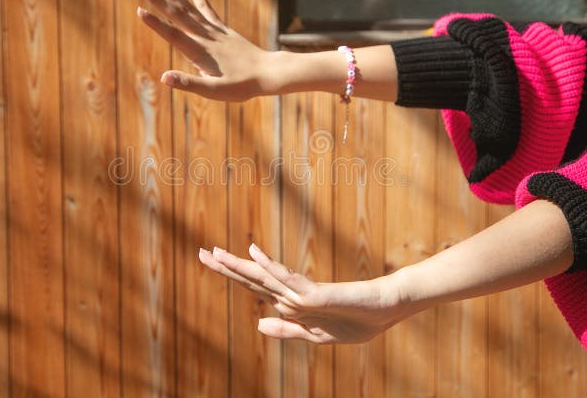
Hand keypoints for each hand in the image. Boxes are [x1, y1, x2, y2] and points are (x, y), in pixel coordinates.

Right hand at [137, 0, 279, 101]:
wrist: (268, 73)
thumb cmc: (241, 86)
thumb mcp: (214, 91)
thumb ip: (189, 83)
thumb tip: (164, 77)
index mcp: (200, 53)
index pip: (174, 35)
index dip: (156, 24)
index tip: (140, 10)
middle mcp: (205, 37)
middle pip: (178, 15)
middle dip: (158, 0)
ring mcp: (214, 30)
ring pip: (188, 7)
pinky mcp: (221, 27)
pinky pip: (205, 6)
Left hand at [198, 243, 411, 343]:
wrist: (385, 311)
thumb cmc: (355, 321)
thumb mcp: (315, 335)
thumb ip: (287, 330)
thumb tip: (258, 323)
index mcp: (289, 303)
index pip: (253, 285)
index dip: (231, 273)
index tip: (209, 259)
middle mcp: (291, 294)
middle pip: (252, 278)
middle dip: (225, 266)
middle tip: (201, 252)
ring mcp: (302, 292)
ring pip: (264, 276)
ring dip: (239, 265)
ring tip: (215, 252)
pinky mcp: (316, 293)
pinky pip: (289, 279)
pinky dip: (271, 266)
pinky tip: (254, 252)